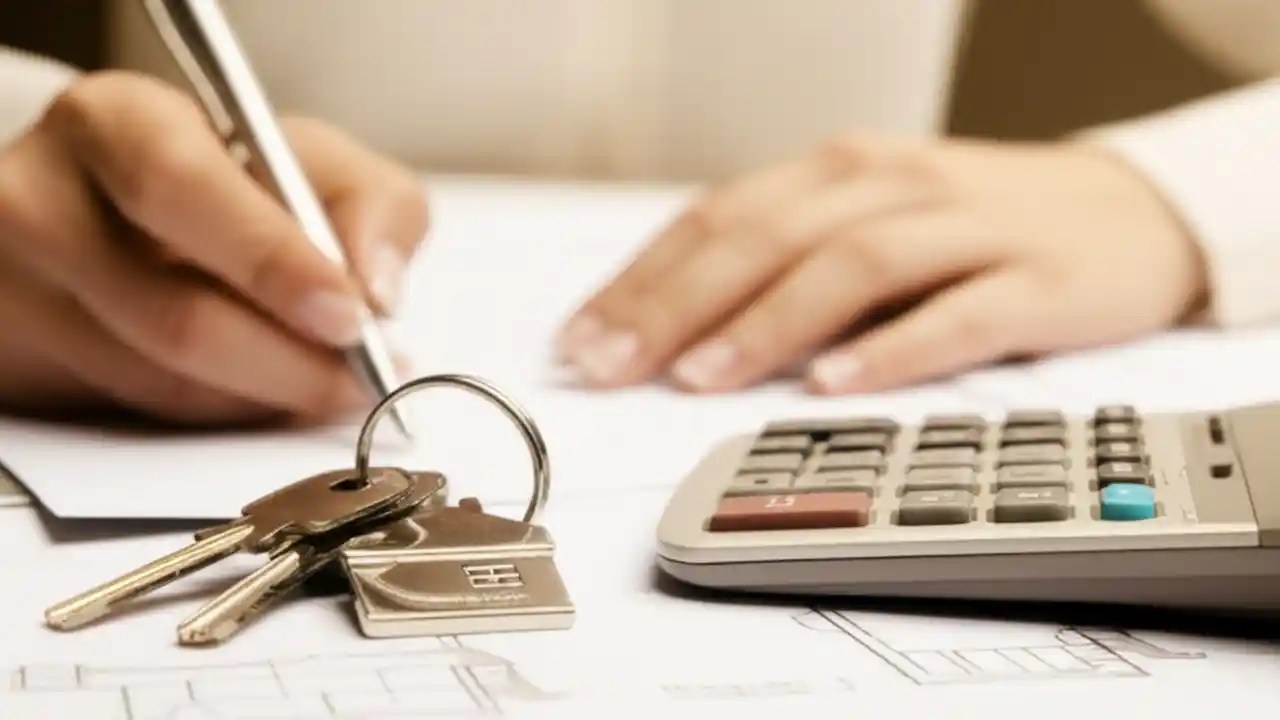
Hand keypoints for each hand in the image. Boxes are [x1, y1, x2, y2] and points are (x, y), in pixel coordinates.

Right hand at [0, 71, 427, 423]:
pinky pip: (142, 417)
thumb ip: (370, 203)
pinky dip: (227, 415)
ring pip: (163, 384)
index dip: (274, 263)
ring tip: (333, 384)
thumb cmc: (224, 179)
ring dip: (268, 399)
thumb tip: (377, 289)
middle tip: (359, 377)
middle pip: (173, 315)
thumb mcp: (309, 157)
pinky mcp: (24, 367)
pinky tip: (271, 393)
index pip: (181, 189)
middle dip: (290, 362)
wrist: (112, 211)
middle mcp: (44, 203)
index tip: (351, 315)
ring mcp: (21, 295)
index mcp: (115, 123)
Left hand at [557, 133, 1206, 393]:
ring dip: (766, 324)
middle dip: (675, 304)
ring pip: (849, 267)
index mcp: (840, 170)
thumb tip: (676, 323)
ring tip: (699, 377)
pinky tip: (837, 384)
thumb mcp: (871, 220)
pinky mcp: (1035, 281)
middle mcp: (891, 185)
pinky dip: (893, 348)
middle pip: (765, 239)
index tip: (581, 339)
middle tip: (610, 366)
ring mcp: (966, 229)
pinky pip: (957, 315)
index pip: (718, 218)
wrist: (1127, 211)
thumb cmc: (976, 226)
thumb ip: (787, 259)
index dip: (642, 279)